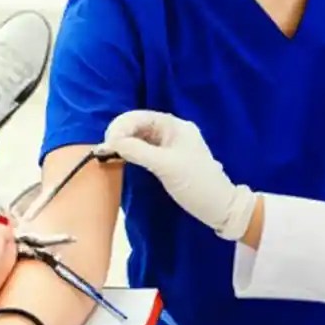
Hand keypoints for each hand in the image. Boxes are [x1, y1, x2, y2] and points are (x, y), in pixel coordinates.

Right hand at [102, 110, 255, 240]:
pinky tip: (122, 159)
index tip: (107, 143)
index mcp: (175, 126)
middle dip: (120, 134)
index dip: (121, 127)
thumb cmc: (196, 184)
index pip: (140, 117)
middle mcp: (172, 131)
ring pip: (140, 137)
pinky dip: (132, 152)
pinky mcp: (168, 159)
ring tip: (109, 154)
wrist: (219, 207)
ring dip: (124, 143)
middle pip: (138, 125)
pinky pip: (144, 149)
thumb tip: (112, 142)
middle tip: (105, 150)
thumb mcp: (165, 166)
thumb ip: (138, 151)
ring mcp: (170, 145)